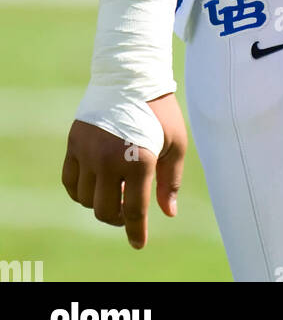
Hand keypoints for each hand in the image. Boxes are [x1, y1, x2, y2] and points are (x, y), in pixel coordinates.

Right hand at [61, 92, 186, 248]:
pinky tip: (95, 185)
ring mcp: (88, 151)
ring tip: (115, 189)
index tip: (138, 243)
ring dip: (100, 202)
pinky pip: (69, 181)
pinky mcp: (74, 142)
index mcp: (139, 159)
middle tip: (128, 209)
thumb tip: (168, 213)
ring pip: (85, 199)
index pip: (134, 210)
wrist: (131, 76)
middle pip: (105, 210)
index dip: (136, 232)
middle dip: (118, 218)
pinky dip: (80, 190)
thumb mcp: (176, 142)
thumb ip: (170, 180)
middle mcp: (109, 158)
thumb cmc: (160, 110)